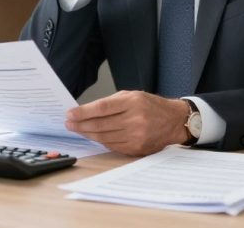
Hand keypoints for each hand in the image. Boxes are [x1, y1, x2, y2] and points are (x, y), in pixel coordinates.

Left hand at [65, 91, 189, 155]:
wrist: (174, 121)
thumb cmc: (151, 105)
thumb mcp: (132, 95)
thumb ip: (110, 103)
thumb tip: (86, 111)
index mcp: (132, 102)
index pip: (102, 108)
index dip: (83, 112)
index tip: (70, 114)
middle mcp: (135, 120)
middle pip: (100, 125)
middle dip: (81, 125)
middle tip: (69, 123)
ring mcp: (137, 136)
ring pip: (104, 137)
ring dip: (88, 134)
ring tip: (77, 129)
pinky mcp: (137, 148)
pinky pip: (113, 146)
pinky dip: (101, 141)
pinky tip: (93, 136)